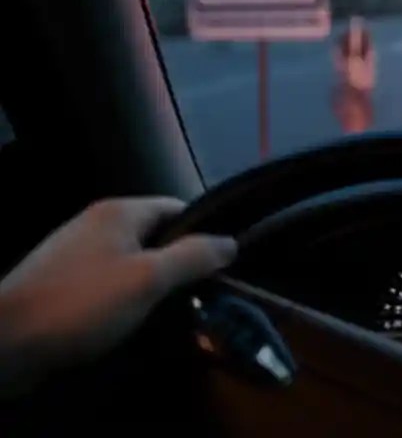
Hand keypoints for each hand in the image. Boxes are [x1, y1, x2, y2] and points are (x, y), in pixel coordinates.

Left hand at [0, 197, 235, 396]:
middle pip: (156, 237)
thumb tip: (231, 242)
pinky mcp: (62, 284)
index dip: (204, 234)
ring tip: (169, 313)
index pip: (178, 208)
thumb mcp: (148, 279)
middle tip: (200, 295)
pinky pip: (108, 285)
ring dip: (152, 287)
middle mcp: (96, 224)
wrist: (6, 342)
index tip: (222, 267)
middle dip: (178, 265)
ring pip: (132, 264)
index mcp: (119, 212)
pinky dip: (124, 301)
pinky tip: (130, 323)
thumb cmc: (82, 303)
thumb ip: (193, 257)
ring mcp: (75, 254)